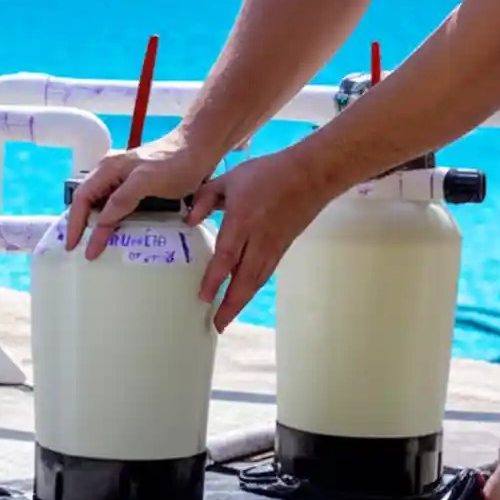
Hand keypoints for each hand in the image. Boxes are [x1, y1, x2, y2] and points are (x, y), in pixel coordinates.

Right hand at [65, 133, 215, 258]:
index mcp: (106, 169)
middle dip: (79, 225)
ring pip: (98, 204)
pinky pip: (115, 205)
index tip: (84, 252)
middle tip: (77, 249)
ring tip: (91, 243)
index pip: (84, 201)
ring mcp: (122, 179)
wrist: (200, 149)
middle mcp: (109, 172)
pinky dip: (110, 220)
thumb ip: (121, 199)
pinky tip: (114, 232)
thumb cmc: (174, 164)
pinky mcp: (135, 186)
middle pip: (85, 202)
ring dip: (93, 223)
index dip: (80, 227)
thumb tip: (101, 222)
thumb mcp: (145, 181)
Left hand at [188, 149, 330, 332]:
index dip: (215, 279)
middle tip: (216, 325)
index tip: (203, 298)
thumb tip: (188, 220)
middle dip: (230, 305)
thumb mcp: (230, 178)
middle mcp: (259, 240)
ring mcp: (273, 247)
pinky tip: (242, 298)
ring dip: (241, 303)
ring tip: (225, 319)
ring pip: (256, 281)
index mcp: (243, 220)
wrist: (311, 175)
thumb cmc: (268, 174)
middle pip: (244, 279)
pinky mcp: (282, 249)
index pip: (227, 256)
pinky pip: (265, 274)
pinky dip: (252, 290)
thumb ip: (206, 198)